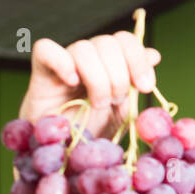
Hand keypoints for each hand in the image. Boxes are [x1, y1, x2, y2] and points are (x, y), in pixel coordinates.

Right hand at [19, 33, 160, 139]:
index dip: (138, 60)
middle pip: (107, 43)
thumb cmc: (93, 131)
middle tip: (116, 100)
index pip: (124, 41)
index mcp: (109, 64)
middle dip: (119, 76)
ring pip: (83, 49)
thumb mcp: (124, 111)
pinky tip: (72, 82)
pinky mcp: (41, 72)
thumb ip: (138, 84)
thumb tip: (153, 55)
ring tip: (97, 104)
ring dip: (98, 80)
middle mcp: (88, 59)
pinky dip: (62, 63)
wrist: (67, 152)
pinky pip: (46, 49)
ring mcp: (65, 63)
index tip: (144, 86)